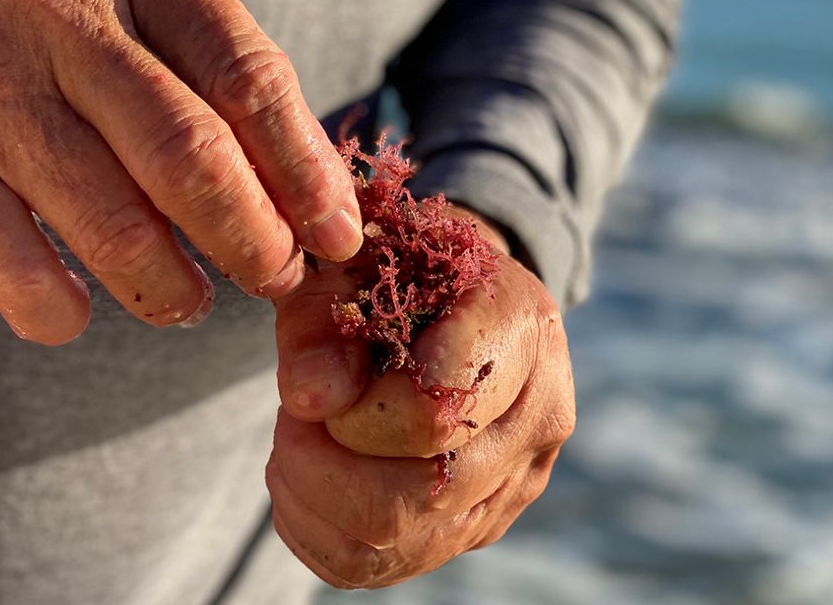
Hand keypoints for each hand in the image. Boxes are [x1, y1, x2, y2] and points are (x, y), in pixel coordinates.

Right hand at [0, 0, 361, 344]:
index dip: (307, 173)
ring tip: (188, 299)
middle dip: (253, 239)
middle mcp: (59, 9)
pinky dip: (62, 312)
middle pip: (189, 154)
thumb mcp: (153, 16)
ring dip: (171, 287)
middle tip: (274, 277)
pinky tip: (82, 311)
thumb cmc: (67, 28)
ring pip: (114, 224)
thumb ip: (237, 92)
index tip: (338, 236)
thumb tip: (326, 208)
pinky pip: (19, 270)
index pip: (250, 77)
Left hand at [267, 210, 575, 587]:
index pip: (434, 410)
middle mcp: (539, 416)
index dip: (353, 407)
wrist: (455, 298)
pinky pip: (381, 567)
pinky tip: (309, 480)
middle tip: (293, 416)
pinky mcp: (480, 526)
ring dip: (315, 497)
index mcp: (521, 328)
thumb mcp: (351, 264)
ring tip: (299, 441)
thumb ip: (321, 323)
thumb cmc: (401, 270)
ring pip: (398, 538)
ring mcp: (516, 483)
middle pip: (418, 491)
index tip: (322, 372)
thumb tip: (309, 399)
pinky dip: (316, 532)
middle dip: (323, 462)